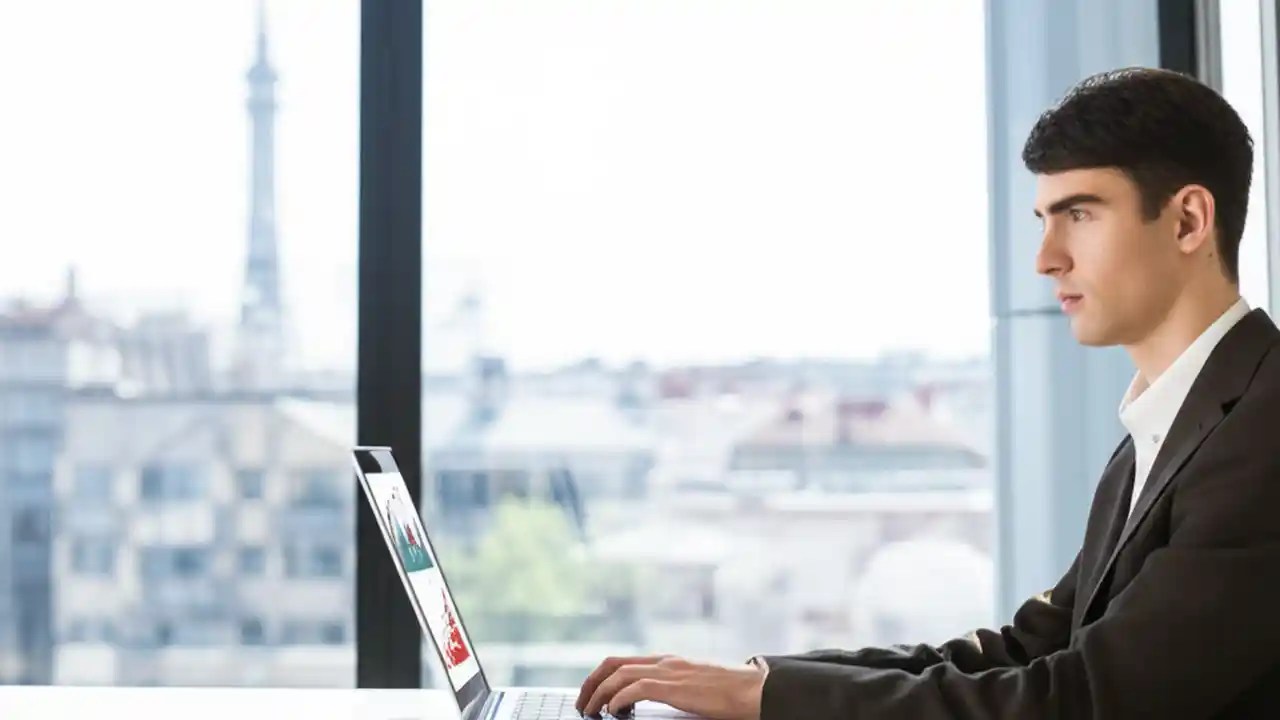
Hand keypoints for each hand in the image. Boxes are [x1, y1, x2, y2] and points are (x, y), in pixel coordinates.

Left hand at [575, 654, 765, 719]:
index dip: (600, 676)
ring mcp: (668, 671)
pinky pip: (635, 688)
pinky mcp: (674, 686)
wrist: (753, 690)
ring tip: (591, 710)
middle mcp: (664, 661)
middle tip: (582, 704)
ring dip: (598, 693)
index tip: (590, 693)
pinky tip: (614, 711)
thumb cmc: (730, 692)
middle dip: (590, 682)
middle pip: (612, 663)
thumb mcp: (694, 686)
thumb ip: (674, 688)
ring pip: (618, 674)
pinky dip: (618, 699)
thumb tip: (652, 700)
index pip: (622, 661)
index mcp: (667, 661)